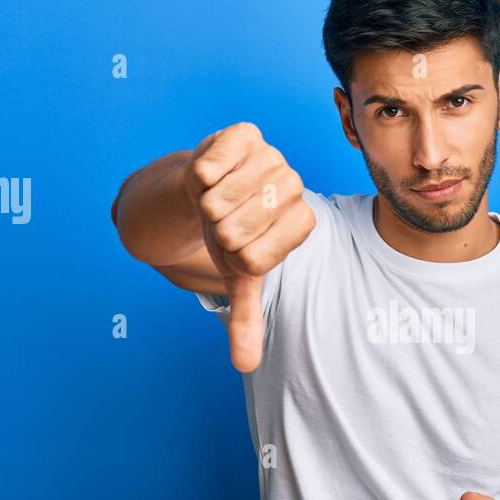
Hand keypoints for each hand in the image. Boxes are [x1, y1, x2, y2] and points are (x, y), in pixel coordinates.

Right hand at [184, 122, 314, 371]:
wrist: (211, 185)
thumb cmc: (230, 231)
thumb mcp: (239, 275)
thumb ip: (246, 318)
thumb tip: (246, 365)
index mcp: (302, 224)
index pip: (254, 259)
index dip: (232, 255)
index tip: (237, 243)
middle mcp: (294, 188)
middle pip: (232, 230)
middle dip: (215, 229)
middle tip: (222, 218)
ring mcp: (272, 157)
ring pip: (218, 199)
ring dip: (205, 203)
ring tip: (217, 196)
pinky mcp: (246, 134)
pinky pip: (207, 166)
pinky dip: (197, 176)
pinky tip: (211, 173)